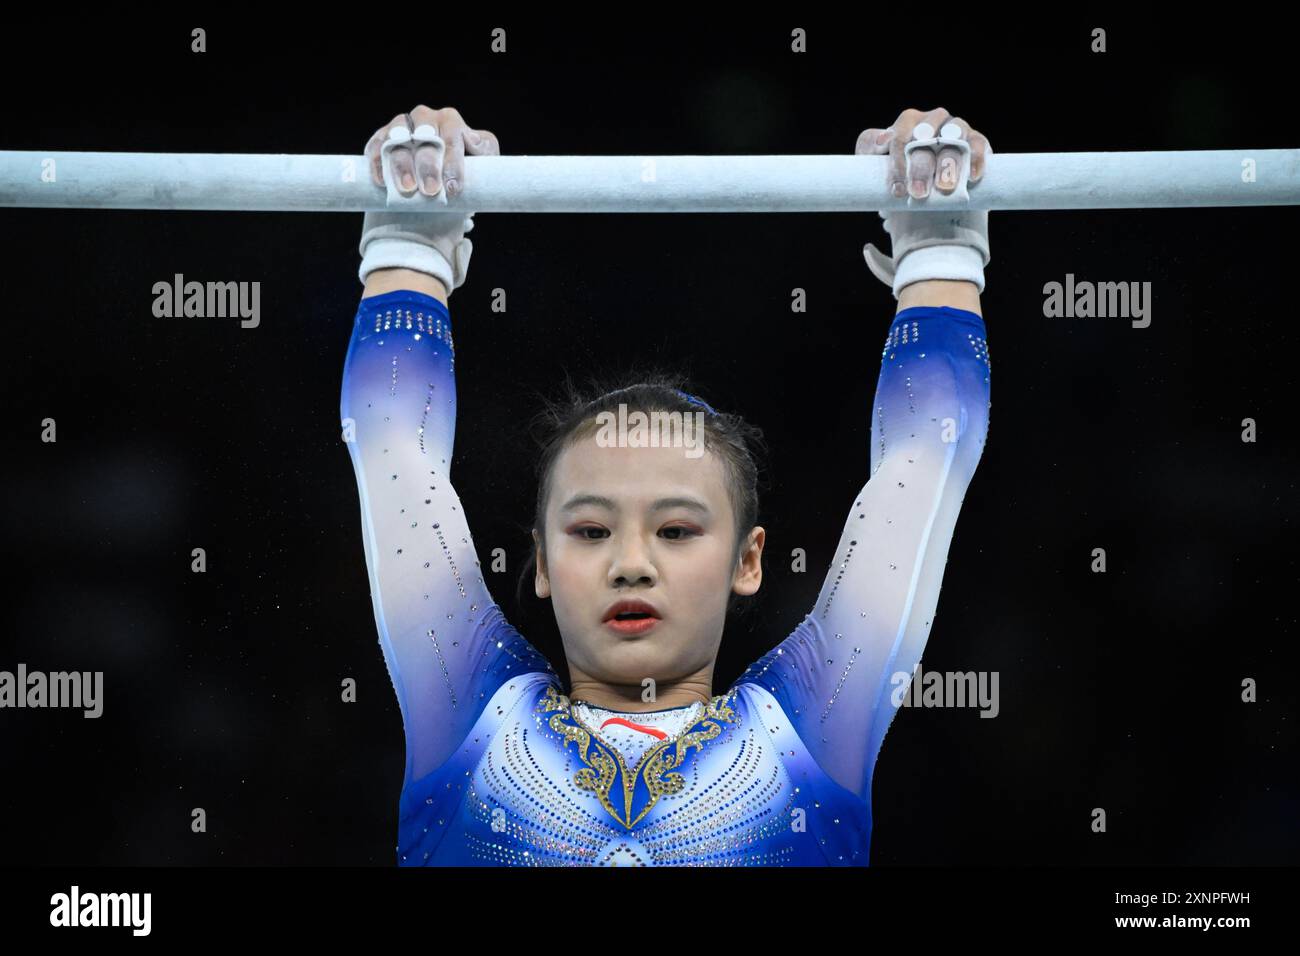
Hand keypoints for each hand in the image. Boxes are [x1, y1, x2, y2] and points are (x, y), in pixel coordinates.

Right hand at [364, 105, 499, 199]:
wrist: (439, 177)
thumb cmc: (464, 167)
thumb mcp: (482, 157)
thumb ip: (484, 148)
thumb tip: (472, 141)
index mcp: (449, 120)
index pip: (451, 136)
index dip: (452, 161)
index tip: (453, 187)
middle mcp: (424, 117)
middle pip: (423, 136)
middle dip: (427, 165)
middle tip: (430, 190)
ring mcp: (400, 126)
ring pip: (397, 139)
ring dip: (401, 164)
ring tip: (407, 189)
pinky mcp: (382, 138)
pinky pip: (376, 146)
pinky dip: (377, 163)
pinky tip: (382, 182)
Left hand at [856, 107, 992, 299]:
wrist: (937, 203)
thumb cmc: (907, 198)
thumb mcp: (883, 197)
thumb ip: (868, 200)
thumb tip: (868, 245)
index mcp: (901, 128)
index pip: (893, 135)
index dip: (892, 159)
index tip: (895, 190)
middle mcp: (927, 121)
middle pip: (919, 131)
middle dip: (917, 163)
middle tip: (917, 194)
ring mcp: (952, 127)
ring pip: (949, 134)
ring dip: (945, 162)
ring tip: (943, 190)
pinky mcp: (975, 140)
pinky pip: (977, 142)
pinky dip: (975, 157)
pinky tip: (970, 178)